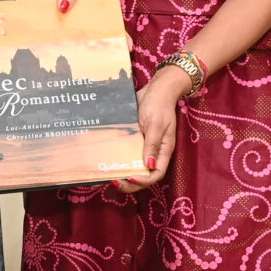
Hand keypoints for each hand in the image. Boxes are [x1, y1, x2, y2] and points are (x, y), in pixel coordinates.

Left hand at [116, 67, 188, 192]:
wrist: (156, 88)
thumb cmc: (159, 104)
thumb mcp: (156, 124)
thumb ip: (152, 144)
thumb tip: (148, 165)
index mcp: (164, 151)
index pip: (156, 173)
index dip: (143, 180)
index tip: (129, 177)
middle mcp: (154, 152)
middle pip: (144, 174)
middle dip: (130, 182)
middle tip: (114, 181)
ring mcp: (144, 146)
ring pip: (134, 166)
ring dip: (123, 173)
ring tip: (108, 176)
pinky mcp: (135, 139)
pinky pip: (127, 153)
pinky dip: (119, 160)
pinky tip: (107, 161)